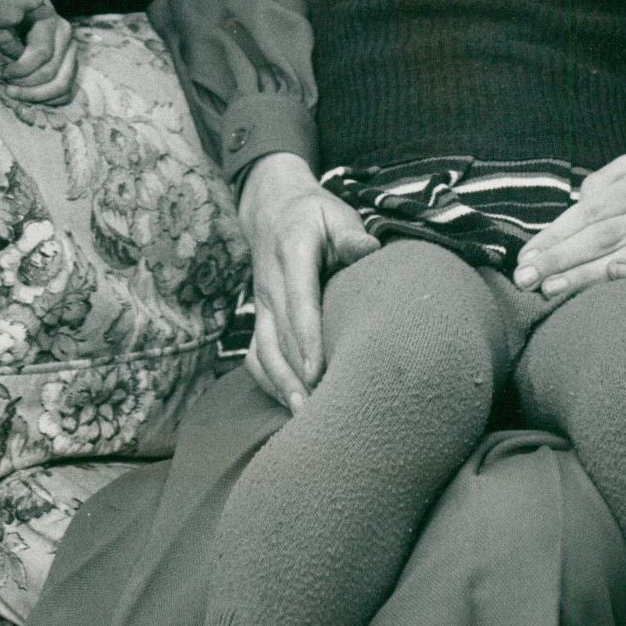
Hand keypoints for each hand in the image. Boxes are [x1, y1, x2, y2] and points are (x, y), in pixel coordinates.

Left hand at [0, 3, 78, 103]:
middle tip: (7, 86)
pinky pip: (67, 92)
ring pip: (62, 85)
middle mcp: (66, 36)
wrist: (25, 18)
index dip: (19, 69)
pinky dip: (48, 100)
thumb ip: (8, 44)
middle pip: (50, 72)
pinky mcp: (72, 66)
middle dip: (25, 85)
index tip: (1, 72)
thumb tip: (7, 68)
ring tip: (16, 93)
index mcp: (50, 22)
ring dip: (35, 95)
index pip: (41, 54)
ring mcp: (72, 52)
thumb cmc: (11, 23)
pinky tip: (30, 98)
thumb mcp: (6, 26)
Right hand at [237, 153, 377, 411]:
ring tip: (305, 419)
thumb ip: (350, 234)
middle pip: (280, 335)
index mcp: (292, 251)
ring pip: (265, 350)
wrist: (271, 207)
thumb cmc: (314, 214)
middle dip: (297, 375)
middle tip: (320, 413)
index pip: (298, 299)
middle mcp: (270, 281)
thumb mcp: (335, 213)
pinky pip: (256, 354)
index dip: (306, 337)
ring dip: (282, 385)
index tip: (317, 371)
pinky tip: (290, 403)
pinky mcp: (259, 316)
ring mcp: (261, 302)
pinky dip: (270, 381)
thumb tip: (368, 250)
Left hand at [512, 155, 625, 298]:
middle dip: (559, 257)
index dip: (556, 233)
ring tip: (550, 290)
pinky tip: (614, 277)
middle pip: (604, 232)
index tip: (525, 257)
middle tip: (525, 279)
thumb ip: (609, 179)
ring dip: (586, 274)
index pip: (592, 208)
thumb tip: (576, 200)